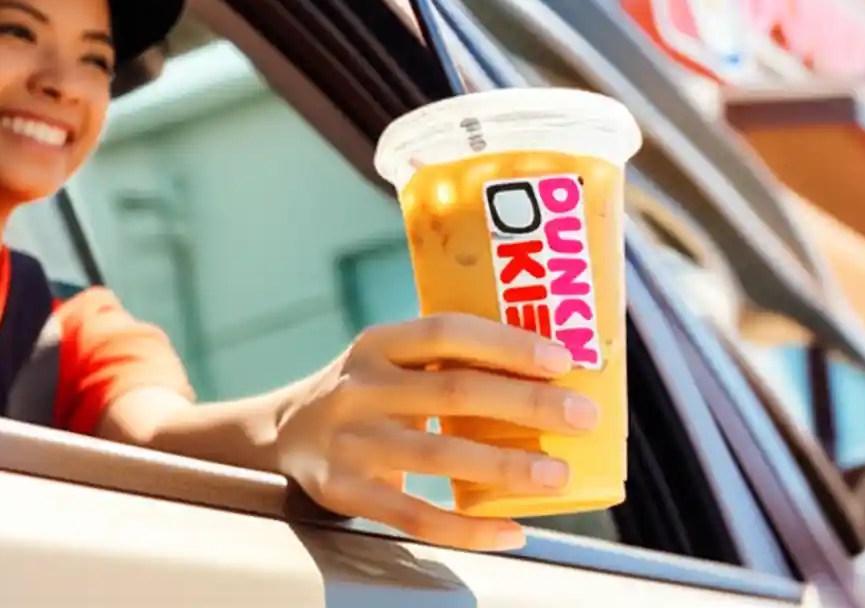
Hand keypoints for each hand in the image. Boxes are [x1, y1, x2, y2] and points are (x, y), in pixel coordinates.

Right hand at [269, 313, 599, 550]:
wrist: (282, 435)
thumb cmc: (367, 394)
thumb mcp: (390, 362)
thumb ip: (447, 364)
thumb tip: (552, 378)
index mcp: (377, 343)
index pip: (446, 332)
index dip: (505, 343)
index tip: (562, 358)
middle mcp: (359, 387)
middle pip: (454, 392)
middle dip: (526, 403)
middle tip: (581, 416)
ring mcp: (349, 442)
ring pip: (438, 455)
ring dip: (505, 468)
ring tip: (556, 476)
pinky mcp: (344, 492)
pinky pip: (414, 516)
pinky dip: (468, 528)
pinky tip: (512, 531)